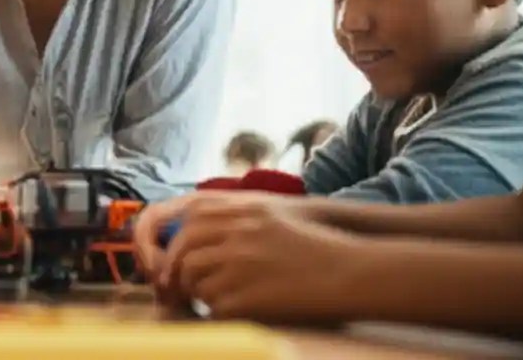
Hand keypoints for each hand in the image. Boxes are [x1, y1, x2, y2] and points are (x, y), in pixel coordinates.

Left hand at [161, 198, 362, 322]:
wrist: (351, 272)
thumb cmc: (317, 246)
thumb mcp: (273, 214)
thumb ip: (235, 217)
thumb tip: (195, 232)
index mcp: (240, 210)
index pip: (185, 220)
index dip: (171, 242)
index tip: (172, 259)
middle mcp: (235, 233)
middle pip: (182, 251)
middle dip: (174, 272)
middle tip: (177, 289)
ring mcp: (239, 264)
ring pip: (193, 280)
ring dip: (197, 293)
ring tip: (213, 299)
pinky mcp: (246, 296)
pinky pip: (213, 307)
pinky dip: (217, 312)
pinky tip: (234, 311)